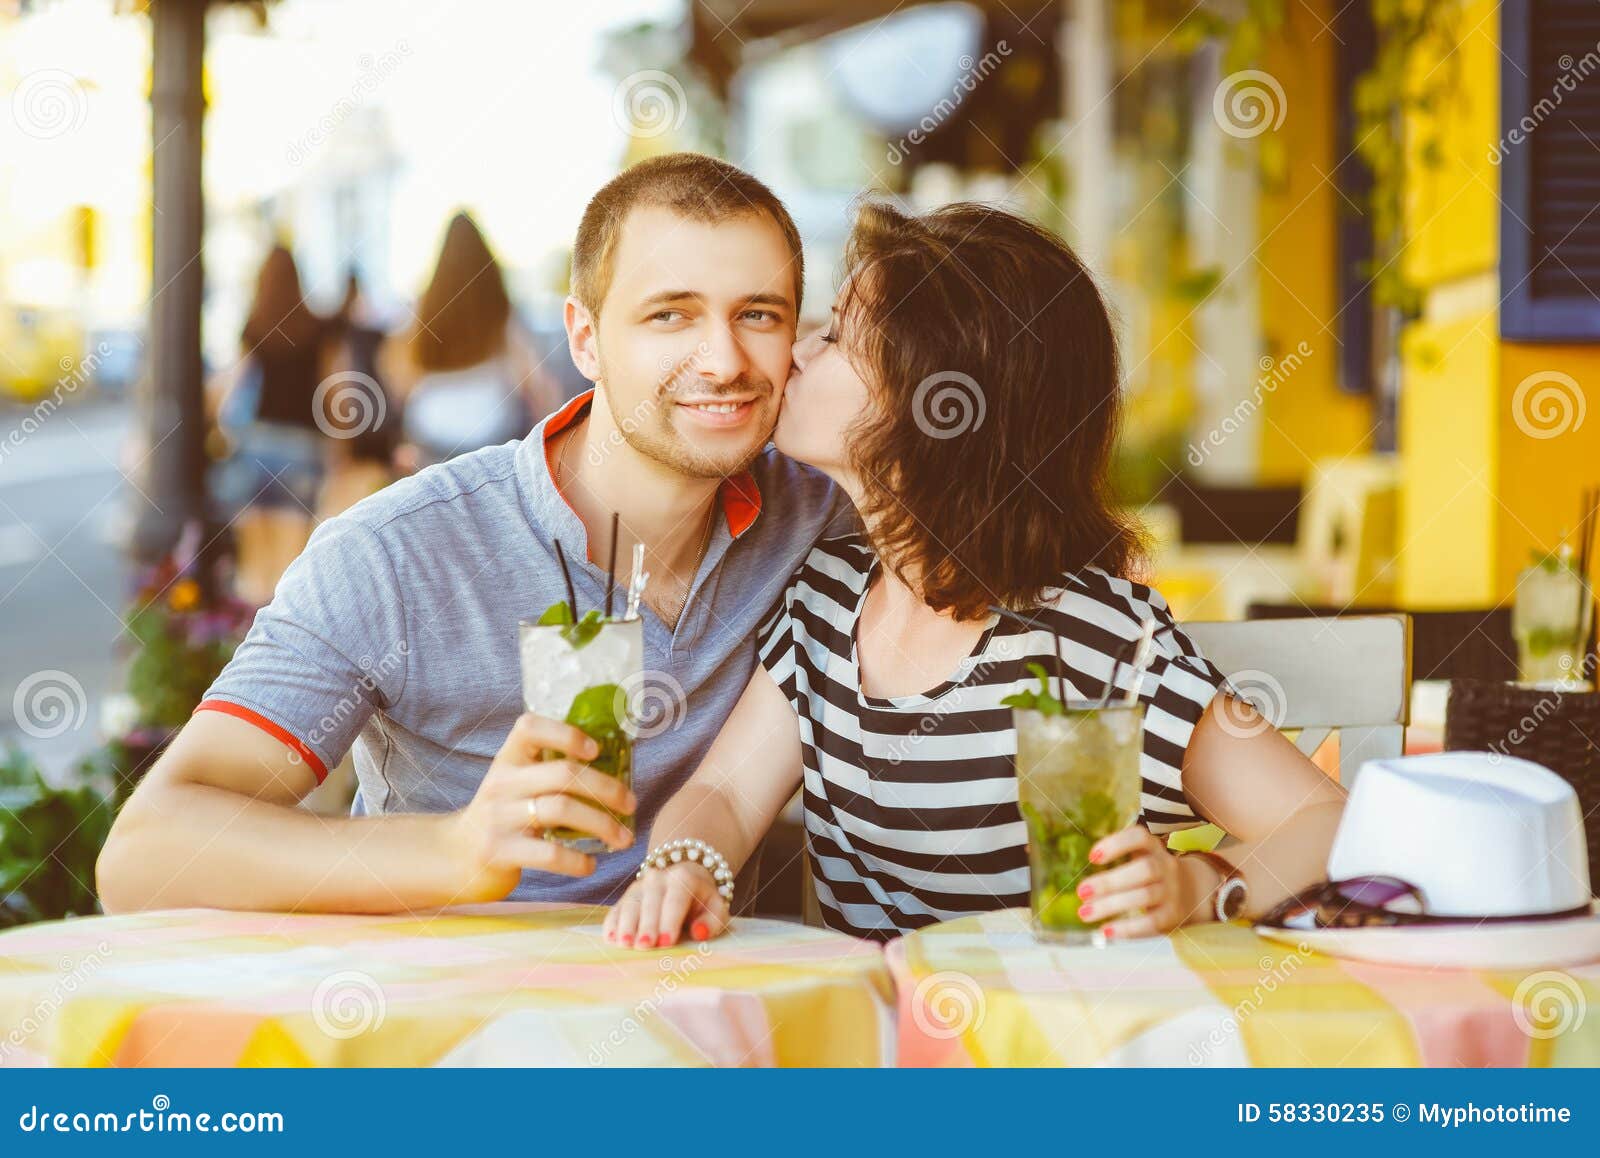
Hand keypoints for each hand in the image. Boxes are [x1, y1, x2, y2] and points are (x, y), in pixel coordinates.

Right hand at [447, 712, 635, 901]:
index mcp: (508, 759)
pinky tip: (590, 865)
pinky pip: (549, 853)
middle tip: (631, 803)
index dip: (566, 733)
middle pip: (563, 774)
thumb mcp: (516, 785)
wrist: (456, 856)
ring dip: (603, 824)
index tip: (596, 750)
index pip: (529, 728)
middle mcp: (501, 783)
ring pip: (561, 810)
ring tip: (624, 838)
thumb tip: (615, 768)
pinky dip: (577, 861)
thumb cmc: (503, 816)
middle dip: (607, 788)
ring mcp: (498, 817)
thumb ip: (548, 772)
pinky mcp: (500, 851)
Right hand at [603, 860, 729, 948]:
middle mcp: (657, 878)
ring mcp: (638, 886)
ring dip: (627, 925)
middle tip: (644, 946)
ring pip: (630, 905)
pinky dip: (613, 923)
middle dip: (647, 926)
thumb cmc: (701, 902)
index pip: (675, 900)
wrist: (685, 881)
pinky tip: (610, 938)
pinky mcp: (626, 897)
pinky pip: (617, 909)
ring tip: (625, 944)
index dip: (670, 921)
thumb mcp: (715, 909)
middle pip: (650, 903)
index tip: (667, 942)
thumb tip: (699, 932)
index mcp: (683, 878)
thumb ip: (712, 921)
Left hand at [1075, 825, 1219, 937]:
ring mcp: (1171, 892)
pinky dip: (1127, 928)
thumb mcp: (1142, 856)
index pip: (1140, 838)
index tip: (1092, 857)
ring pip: (1144, 897)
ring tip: (1084, 913)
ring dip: (1111, 906)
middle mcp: (1166, 867)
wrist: (1194, 892)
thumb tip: (1084, 882)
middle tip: (1081, 891)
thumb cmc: (1153, 873)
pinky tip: (1105, 930)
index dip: (1117, 844)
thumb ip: (1117, 859)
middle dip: (1110, 881)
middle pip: (1144, 870)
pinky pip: (1151, 922)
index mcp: (1154, 848)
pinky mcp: (1172, 916)